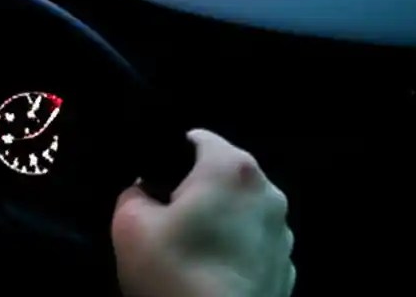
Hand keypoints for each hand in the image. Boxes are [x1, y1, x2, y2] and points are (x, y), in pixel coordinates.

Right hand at [112, 129, 294, 296]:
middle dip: (197, 191)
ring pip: (242, 212)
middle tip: (168, 222)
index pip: (198, 139)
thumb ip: (133, 193)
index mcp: (232, 168)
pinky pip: (254, 246)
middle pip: (223, 176)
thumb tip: (144, 192)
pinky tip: (213, 276)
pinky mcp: (286, 269)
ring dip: (220, 222)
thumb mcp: (129, 226)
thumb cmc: (175, 273)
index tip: (154, 187)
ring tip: (192, 254)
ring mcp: (283, 234)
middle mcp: (268, 193)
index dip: (169, 157)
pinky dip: (236, 253)